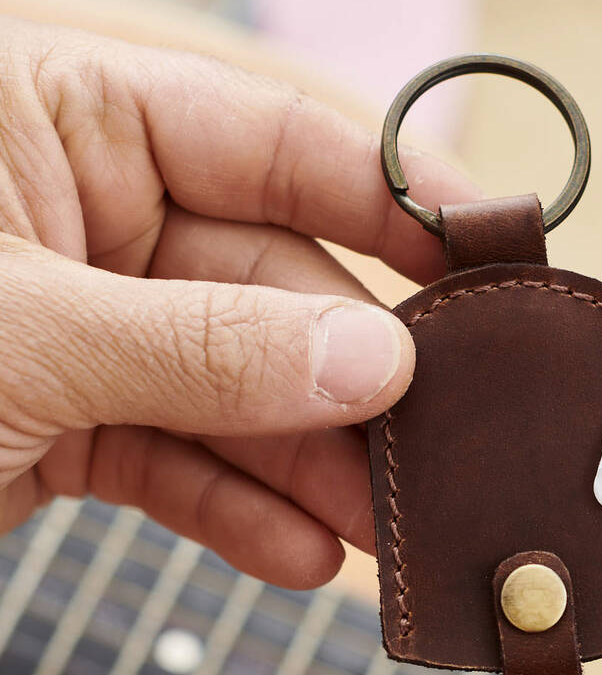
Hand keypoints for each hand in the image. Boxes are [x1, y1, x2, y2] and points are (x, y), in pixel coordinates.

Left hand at [0, 18, 475, 586]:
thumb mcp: (19, 331)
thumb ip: (206, 345)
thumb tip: (373, 362)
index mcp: (67, 120)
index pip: (274, 140)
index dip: (393, 200)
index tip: (483, 262)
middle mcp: (89, 219)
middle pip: (277, 288)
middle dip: (358, 378)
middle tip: (442, 443)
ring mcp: (84, 330)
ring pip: (239, 393)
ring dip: (313, 466)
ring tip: (384, 528)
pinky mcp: (65, 428)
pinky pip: (179, 464)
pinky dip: (236, 512)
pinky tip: (298, 554)